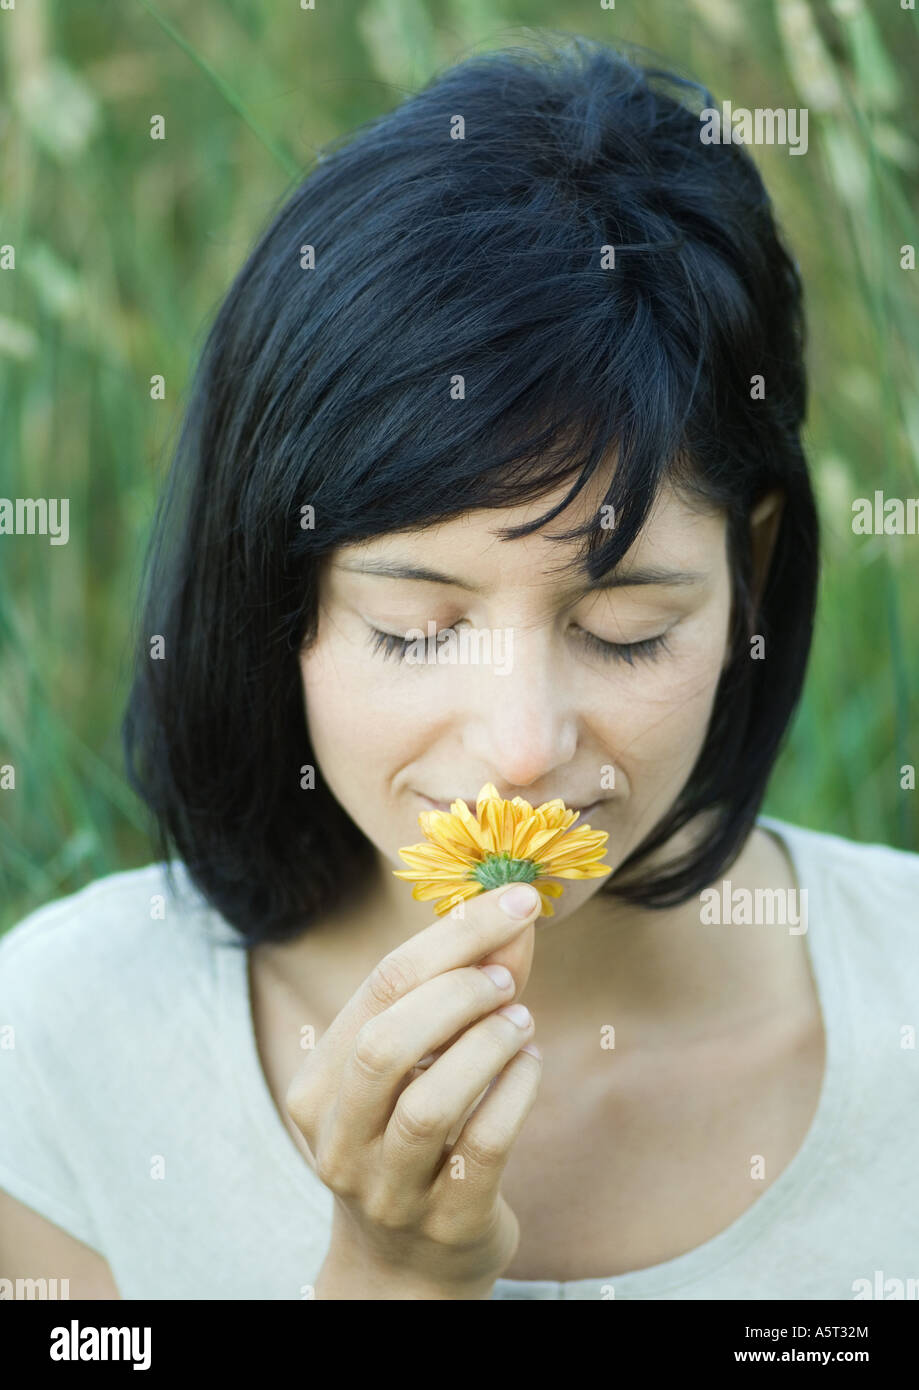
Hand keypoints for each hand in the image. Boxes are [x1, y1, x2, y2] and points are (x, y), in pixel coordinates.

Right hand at [284, 883, 542, 1298]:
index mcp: (318, 1088)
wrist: (406, 1267)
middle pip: (385, 1045)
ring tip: (521, 1022)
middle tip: (505, 979)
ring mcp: (388, 1190)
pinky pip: (482, 1150)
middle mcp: (339, 1140)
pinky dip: (515, 1095)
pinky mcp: (445, 1224)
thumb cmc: (412, 1139)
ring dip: (487, 1047)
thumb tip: (515, 916)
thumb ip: (460, 989)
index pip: (376, 989)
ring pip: (429, 1105)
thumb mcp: (417, 1065)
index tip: (514, 900)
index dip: (451, 936)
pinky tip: (530, 1065)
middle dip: (457, 994)